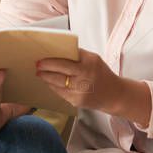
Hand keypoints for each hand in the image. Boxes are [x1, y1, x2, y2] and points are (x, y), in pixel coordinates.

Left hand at [36, 49, 150, 124]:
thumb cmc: (101, 74)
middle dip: (45, 69)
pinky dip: (53, 87)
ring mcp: (80, 91)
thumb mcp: (93, 59)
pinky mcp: (77, 101)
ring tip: (40, 74)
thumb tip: (57, 50)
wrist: (114, 94)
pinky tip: (49, 83)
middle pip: (59, 73)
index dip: (50, 61)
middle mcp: (84, 78)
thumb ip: (77, 55)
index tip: (41, 59)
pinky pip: (60, 93)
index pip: (65, 61)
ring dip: (46, 79)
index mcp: (88, 64)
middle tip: (37, 66)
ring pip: (57, 84)